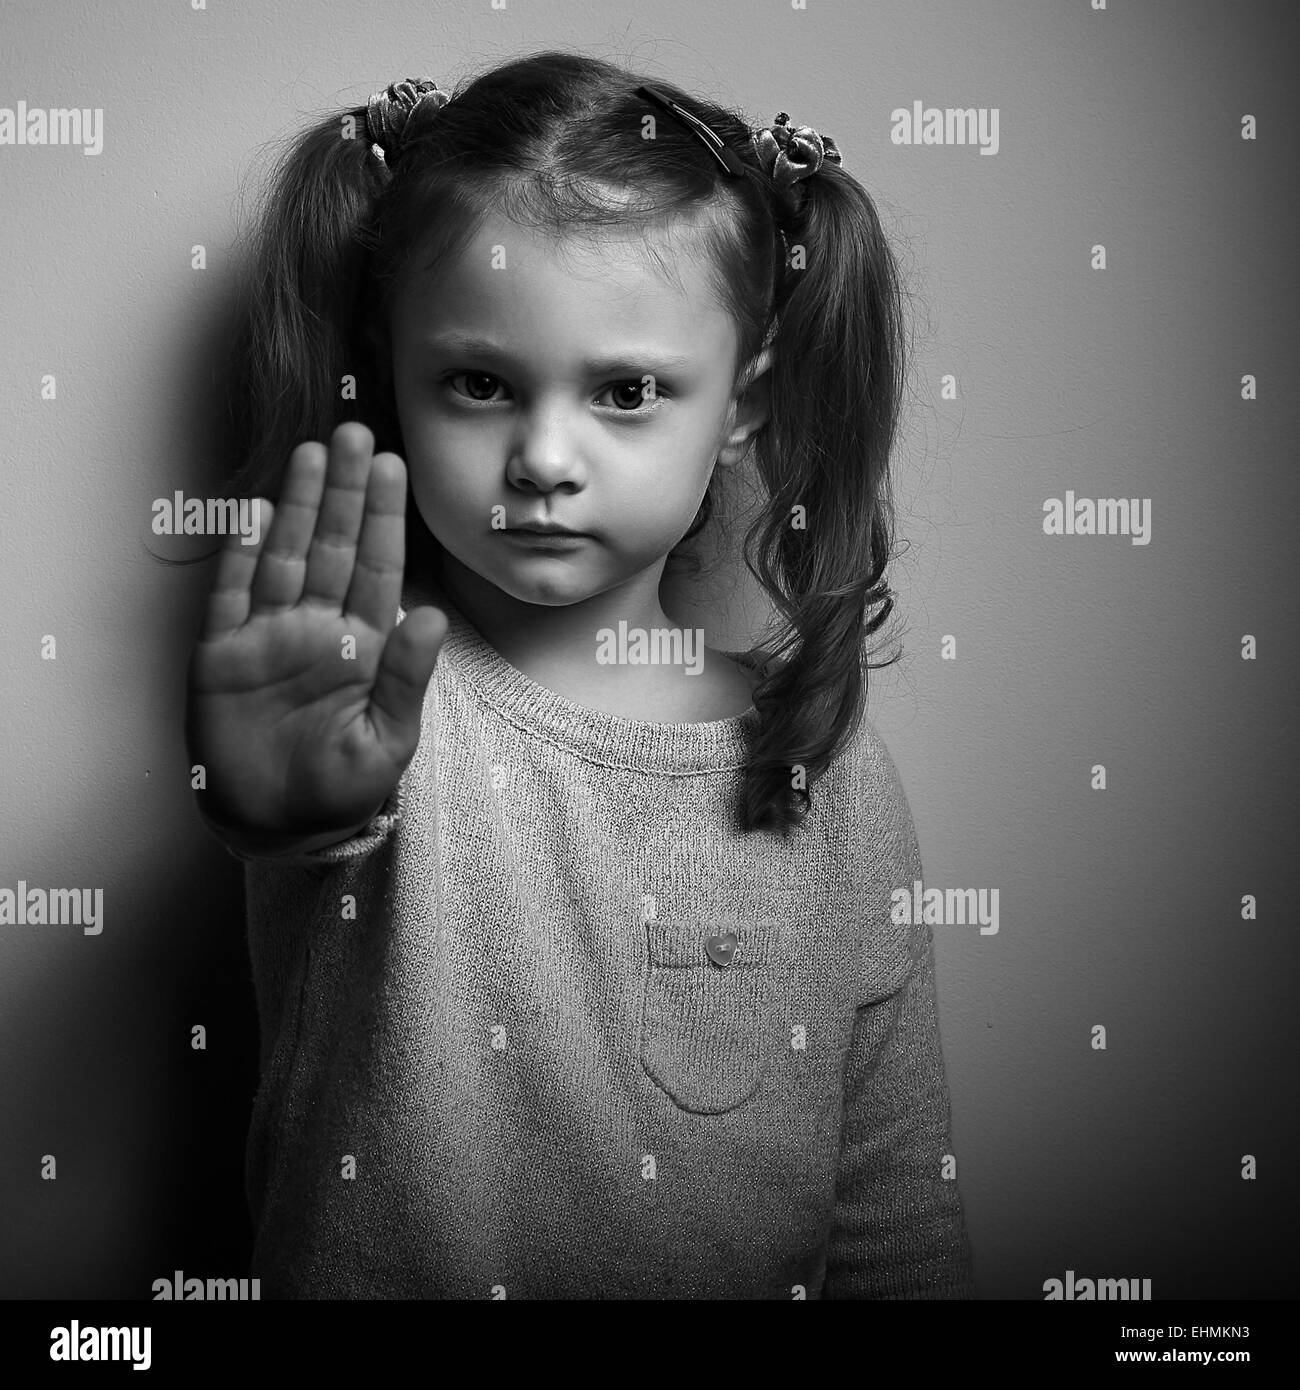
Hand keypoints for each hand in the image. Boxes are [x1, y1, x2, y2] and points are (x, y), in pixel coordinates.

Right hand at [185, 422, 446, 847]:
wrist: (276, 826)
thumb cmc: (341, 787)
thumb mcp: (387, 741)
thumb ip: (408, 678)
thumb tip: (434, 615)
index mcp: (364, 645)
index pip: (379, 568)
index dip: (385, 518)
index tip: (395, 466)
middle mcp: (318, 627)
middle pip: (334, 547)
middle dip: (345, 492)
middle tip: (355, 433)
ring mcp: (268, 636)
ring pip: (285, 556)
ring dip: (299, 507)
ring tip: (311, 453)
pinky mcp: (222, 655)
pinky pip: (230, 597)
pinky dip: (239, 557)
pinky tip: (255, 514)